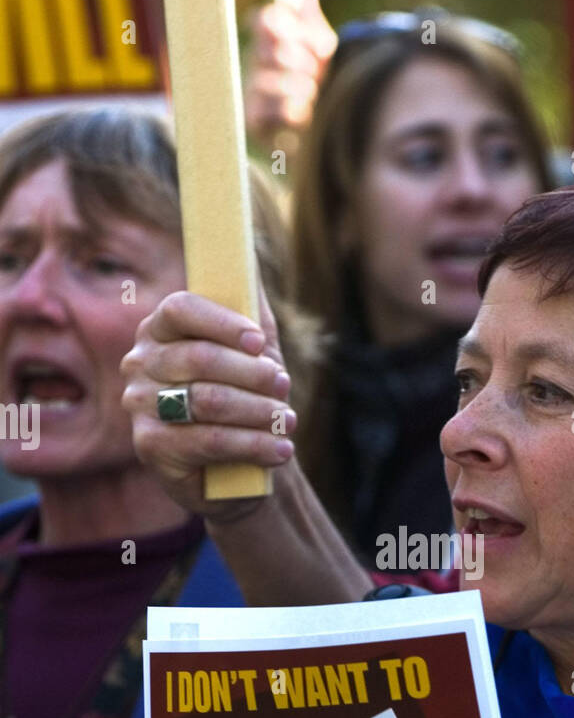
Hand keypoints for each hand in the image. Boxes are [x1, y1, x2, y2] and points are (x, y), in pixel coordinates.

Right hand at [121, 287, 295, 521]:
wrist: (242, 465)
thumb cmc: (246, 396)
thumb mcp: (254, 349)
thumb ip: (249, 304)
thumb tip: (247, 251)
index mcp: (161, 329)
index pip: (180, 309)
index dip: (222, 322)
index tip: (259, 341)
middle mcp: (141, 363)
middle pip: (198, 358)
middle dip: (251, 374)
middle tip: (284, 387)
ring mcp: (140, 406)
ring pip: (206, 401)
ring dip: (258, 411)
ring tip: (289, 421)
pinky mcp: (151, 448)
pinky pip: (206, 441)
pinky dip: (252, 445)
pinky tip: (280, 450)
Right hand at [244, 0, 336, 140]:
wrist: (318, 133)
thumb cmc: (318, 87)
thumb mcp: (322, 51)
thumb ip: (313, 22)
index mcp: (269, 37)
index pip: (265, 19)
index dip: (293, 29)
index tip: (320, 46)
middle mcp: (255, 60)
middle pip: (273, 49)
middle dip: (303, 62)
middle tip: (315, 74)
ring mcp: (250, 88)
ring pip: (271, 79)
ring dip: (301, 88)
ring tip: (312, 95)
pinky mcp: (252, 118)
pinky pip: (274, 107)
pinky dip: (293, 110)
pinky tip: (303, 115)